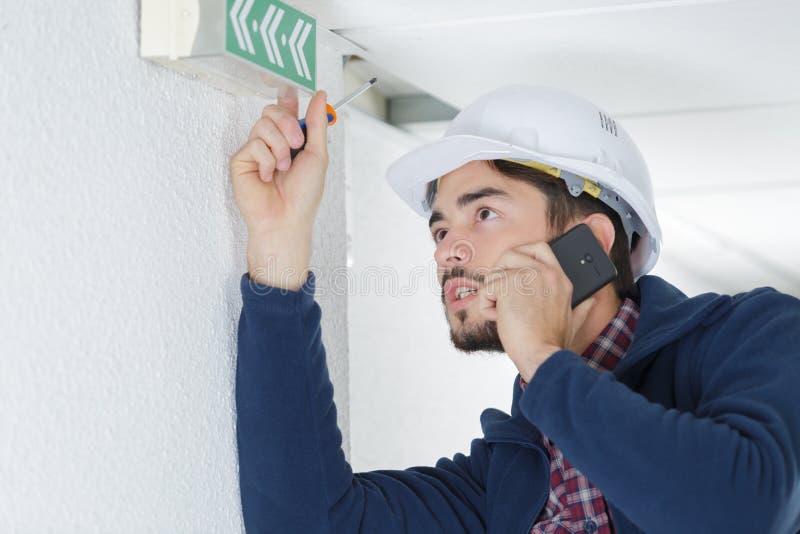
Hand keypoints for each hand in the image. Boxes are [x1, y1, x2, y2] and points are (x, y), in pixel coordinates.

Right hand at [229, 88, 328, 289]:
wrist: (287, 219)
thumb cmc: (304, 194)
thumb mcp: (318, 154)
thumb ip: (317, 124)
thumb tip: (321, 95)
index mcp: (291, 139)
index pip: (286, 109)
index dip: (288, 98)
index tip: (291, 90)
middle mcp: (272, 142)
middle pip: (272, 111)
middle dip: (288, 124)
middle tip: (297, 145)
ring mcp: (255, 150)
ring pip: (263, 125)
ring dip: (280, 147)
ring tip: (283, 168)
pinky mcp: (241, 160)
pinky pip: (253, 144)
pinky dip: (266, 160)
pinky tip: (267, 176)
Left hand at [477, 242, 595, 381]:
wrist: (543, 356)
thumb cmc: (553, 343)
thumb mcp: (575, 320)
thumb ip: (583, 306)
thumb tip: (592, 300)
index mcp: (560, 279)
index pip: (540, 248)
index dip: (521, 255)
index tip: (513, 271)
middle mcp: (545, 272)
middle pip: (510, 254)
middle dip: (499, 272)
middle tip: (501, 293)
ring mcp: (527, 276)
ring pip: (494, 273)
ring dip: (492, 296)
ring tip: (504, 313)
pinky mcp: (509, 285)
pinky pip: (486, 289)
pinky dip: (486, 307)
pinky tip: (499, 319)